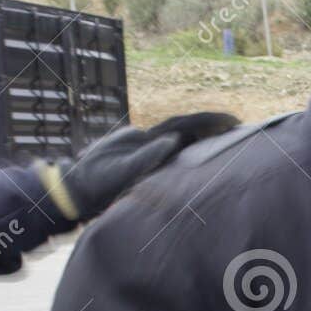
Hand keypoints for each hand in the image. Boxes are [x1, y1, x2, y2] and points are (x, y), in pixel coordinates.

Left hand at [50, 111, 239, 221]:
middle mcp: (144, 138)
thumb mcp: (117, 171)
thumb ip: (145, 156)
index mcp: (141, 137)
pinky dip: (190, 150)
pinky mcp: (142, 160)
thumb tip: (174, 141)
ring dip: (203, 137)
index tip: (232, 120)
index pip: (181, 124)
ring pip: (178, 138)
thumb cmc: (93, 184)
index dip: (207, 120)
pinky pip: (172, 152)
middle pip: (183, 127)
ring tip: (228, 140)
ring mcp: (142, 147)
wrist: (71, 190)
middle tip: (239, 125)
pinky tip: (201, 155)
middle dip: (211, 125)